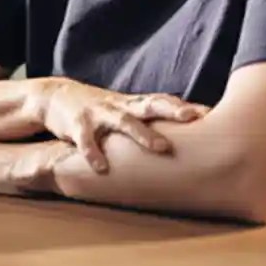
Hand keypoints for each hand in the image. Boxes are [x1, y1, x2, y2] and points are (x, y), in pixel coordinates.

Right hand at [37, 79, 208, 172]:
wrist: (55, 96)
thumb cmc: (99, 109)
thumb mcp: (124, 110)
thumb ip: (148, 120)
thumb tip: (181, 136)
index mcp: (133, 104)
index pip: (164, 102)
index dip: (186, 107)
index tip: (210, 113)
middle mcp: (120, 106)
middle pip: (151, 105)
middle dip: (172, 111)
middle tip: (193, 118)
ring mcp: (98, 113)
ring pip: (123, 121)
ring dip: (143, 133)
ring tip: (162, 148)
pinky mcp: (77, 124)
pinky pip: (86, 141)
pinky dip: (93, 153)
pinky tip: (101, 168)